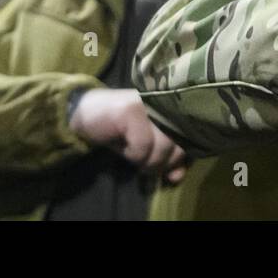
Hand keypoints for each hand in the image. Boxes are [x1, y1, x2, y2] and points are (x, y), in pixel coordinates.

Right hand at [68, 88, 186, 183]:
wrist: (85, 114)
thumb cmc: (120, 130)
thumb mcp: (147, 147)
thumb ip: (166, 157)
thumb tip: (177, 176)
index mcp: (174, 108)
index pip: (192, 137)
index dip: (182, 159)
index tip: (172, 172)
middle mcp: (166, 101)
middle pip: (180, 145)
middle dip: (163, 163)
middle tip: (145, 160)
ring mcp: (150, 103)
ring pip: (163, 146)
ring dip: (146, 160)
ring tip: (133, 153)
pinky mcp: (132, 109)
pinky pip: (143, 146)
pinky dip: (132, 154)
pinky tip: (123, 145)